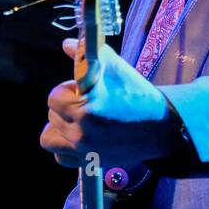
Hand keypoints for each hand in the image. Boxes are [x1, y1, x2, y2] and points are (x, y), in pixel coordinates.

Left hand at [40, 37, 178, 168]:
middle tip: (87, 104)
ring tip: (78, 121)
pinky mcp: (89, 163)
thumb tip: (66, 44)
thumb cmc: (136, 93)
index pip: (55, 96)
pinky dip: (65, 148)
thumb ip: (87, 55)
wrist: (159, 127)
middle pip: (52, 114)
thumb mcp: (115, 68)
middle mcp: (84, 131)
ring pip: (49, 137)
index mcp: (88, 106)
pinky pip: (59, 157)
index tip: (82, 90)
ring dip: (59, 127)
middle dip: (66, 106)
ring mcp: (85, 150)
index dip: (68, 90)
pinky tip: (79, 137)